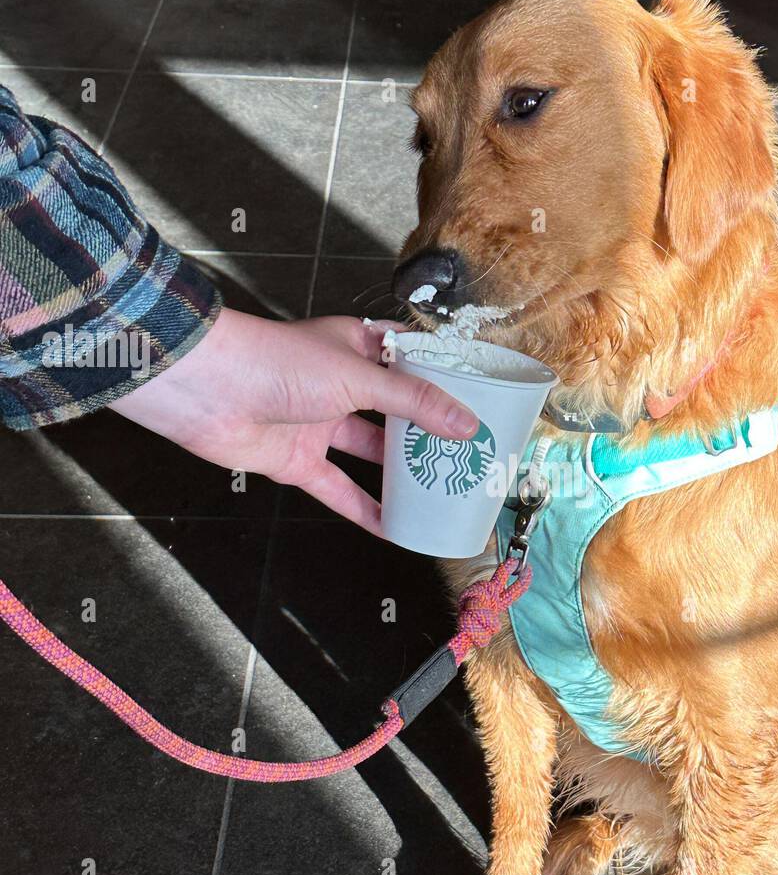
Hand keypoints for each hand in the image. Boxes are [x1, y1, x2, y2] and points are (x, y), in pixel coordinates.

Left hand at [110, 308, 477, 531]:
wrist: (204, 389)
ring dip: (400, 472)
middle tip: (467, 452)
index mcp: (355, 347)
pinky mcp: (296, 460)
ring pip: (369, 453)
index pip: (408, 359)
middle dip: (426, 431)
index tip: (476, 396)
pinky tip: (393, 527)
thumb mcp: (359, 376)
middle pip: (393, 410)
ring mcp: (317, 423)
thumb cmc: (274, 361)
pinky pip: (338, 489)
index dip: (439, 376)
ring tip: (440, 490)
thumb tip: (464, 424)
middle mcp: (339, 384)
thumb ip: (414, 402)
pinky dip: (364, 509)